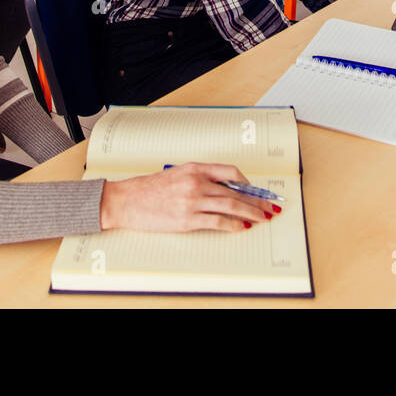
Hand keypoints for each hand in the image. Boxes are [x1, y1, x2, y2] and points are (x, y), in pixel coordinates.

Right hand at [99, 163, 275, 231]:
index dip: (247, 183)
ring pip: (231, 206)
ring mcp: (192, 201)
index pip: (230, 172)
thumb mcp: (177, 174)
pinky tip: (241, 227)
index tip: (256, 190)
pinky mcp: (187, 220)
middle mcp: (195, 182)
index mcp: (194, 168)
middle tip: (268, 207)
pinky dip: (233, 225)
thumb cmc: (149, 189)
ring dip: (250, 213)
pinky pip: (217, 222)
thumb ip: (200, 179)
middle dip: (256, 200)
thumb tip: (225, 190)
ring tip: (261, 218)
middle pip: (235, 191)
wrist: (126, 201)